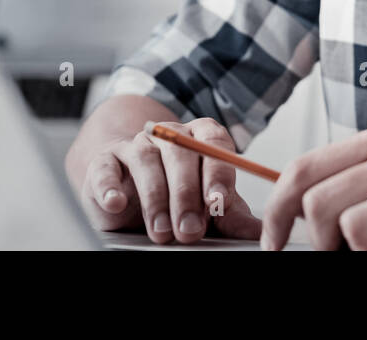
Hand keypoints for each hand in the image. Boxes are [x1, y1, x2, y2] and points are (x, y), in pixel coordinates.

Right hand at [77, 118, 262, 243]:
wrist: (130, 189)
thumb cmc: (178, 195)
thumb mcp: (208, 204)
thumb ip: (232, 214)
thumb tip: (261, 231)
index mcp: (201, 137)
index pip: (214, 144)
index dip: (218, 172)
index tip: (219, 201)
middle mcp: (170, 134)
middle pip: (181, 154)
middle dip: (186, 195)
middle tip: (189, 230)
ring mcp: (136, 144)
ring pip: (146, 161)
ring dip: (154, 198)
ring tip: (161, 231)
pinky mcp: (106, 160)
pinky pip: (106, 168)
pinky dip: (110, 187)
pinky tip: (117, 203)